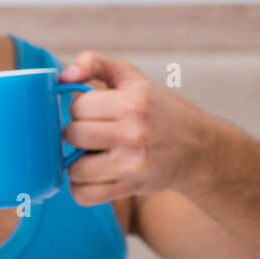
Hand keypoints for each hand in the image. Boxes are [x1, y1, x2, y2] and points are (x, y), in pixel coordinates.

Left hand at [57, 51, 212, 205]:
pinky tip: (94, 175)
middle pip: (73, 136)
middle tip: (94, 134)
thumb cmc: (157, 110)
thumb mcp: (131, 76)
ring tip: (94, 155)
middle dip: (77, 134)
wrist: (197, 148)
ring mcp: (132, 165)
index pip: (78, 106)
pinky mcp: (130, 188)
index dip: (80, 109)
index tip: (94, 112)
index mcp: (132, 103)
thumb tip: (62, 76)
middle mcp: (134, 134)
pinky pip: (84, 195)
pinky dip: (81, 188)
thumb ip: (94, 63)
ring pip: (74, 169)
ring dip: (78, 163)